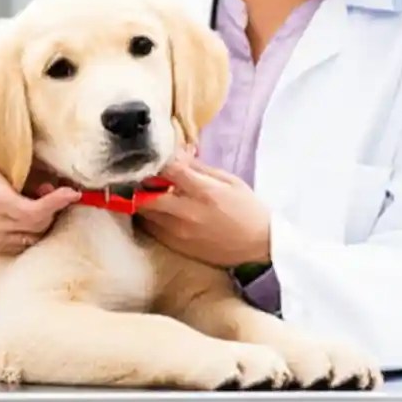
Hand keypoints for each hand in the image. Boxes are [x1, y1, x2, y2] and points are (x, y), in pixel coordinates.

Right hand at [0, 139, 79, 255]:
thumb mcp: (14, 169)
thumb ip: (37, 183)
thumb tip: (62, 193)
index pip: (34, 212)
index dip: (57, 203)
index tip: (73, 193)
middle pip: (38, 226)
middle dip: (51, 211)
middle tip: (51, 193)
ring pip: (34, 238)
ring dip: (43, 223)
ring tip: (37, 205)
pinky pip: (25, 245)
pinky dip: (32, 232)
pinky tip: (28, 219)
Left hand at [136, 152, 270, 267]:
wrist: (260, 245)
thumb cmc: (247, 208)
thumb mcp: (229, 181)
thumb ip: (199, 168)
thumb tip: (176, 155)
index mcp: (204, 192)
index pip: (169, 170)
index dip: (157, 162)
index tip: (153, 158)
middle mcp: (188, 213)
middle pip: (146, 196)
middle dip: (141, 184)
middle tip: (142, 177)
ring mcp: (180, 233)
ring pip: (144, 214)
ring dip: (142, 201)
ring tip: (148, 193)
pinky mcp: (177, 247)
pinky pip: (151, 229)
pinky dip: (149, 218)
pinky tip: (158, 211)